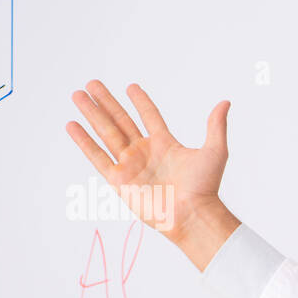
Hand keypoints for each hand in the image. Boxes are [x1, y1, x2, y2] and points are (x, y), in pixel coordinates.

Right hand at [66, 81, 238, 268]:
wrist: (192, 214)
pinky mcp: (119, 180)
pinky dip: (84, 141)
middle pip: (121, 120)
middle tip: (92, 83)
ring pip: (106, 132)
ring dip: (92, 113)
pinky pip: (98, 157)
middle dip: (106, 102)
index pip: (150, 116)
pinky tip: (72, 124)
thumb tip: (225, 102)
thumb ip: (216, 126)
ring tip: (78, 94)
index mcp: (166, 144)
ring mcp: (130, 165)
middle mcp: (145, 152)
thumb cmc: (205, 187)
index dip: (141, 102)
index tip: (131, 87)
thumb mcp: (215, 152)